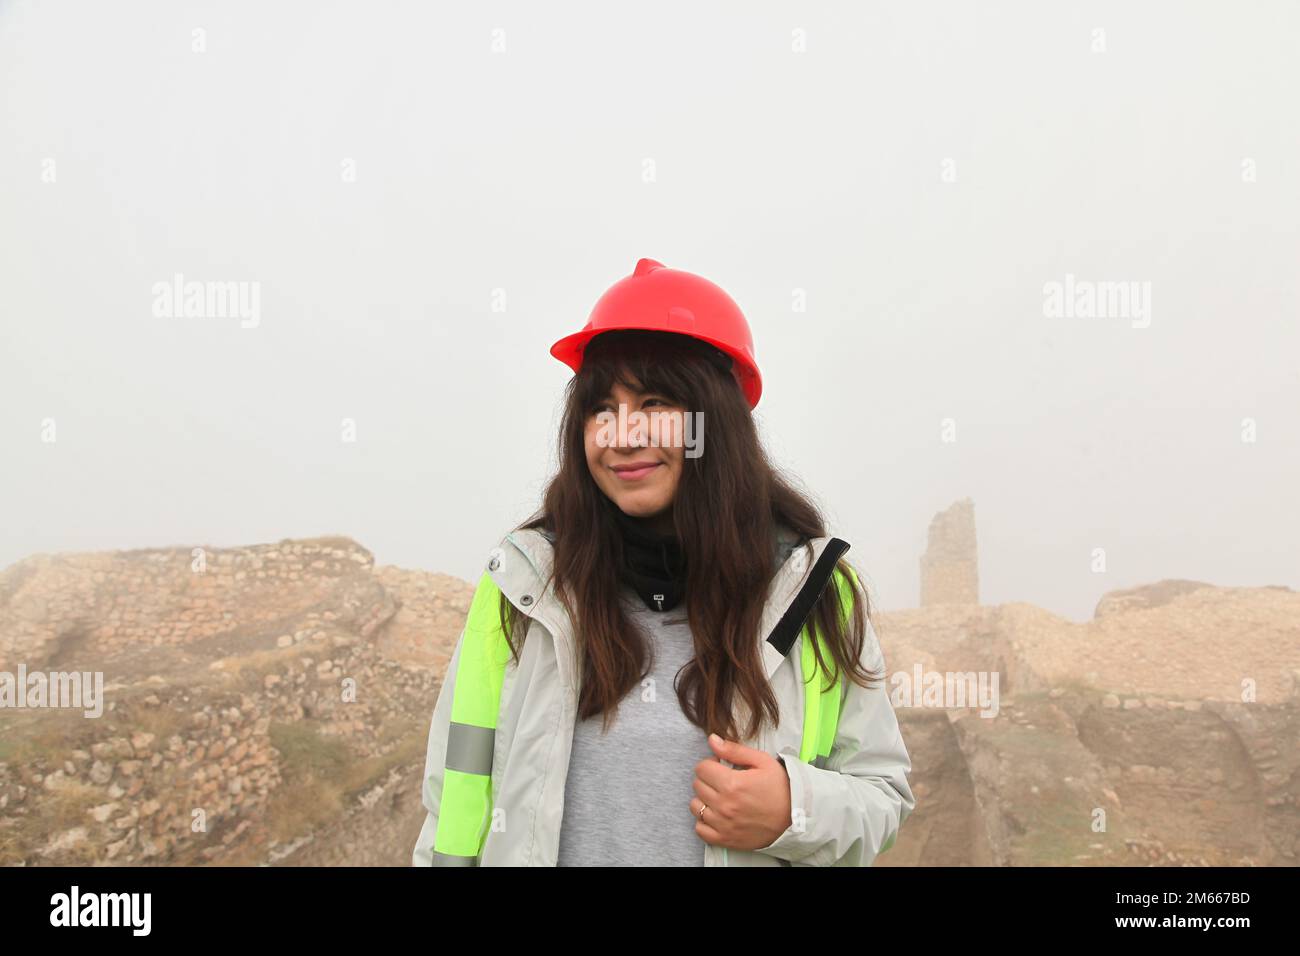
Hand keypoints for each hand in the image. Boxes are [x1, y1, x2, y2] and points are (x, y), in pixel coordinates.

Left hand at [690, 733, 791, 849]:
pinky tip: (716, 814)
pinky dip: (704, 821)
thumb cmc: (780, 788)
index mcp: (732, 784)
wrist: (795, 817)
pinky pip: (700, 829)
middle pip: (697, 785)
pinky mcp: (725, 840)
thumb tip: (712, 740)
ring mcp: (723, 824)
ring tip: (719, 797)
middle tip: (723, 780)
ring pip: (695, 806)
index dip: (711, 763)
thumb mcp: (762, 762)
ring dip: (704, 799)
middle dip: (708, 779)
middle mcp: (724, 805)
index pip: (701, 768)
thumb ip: (734, 750)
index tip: (721, 766)